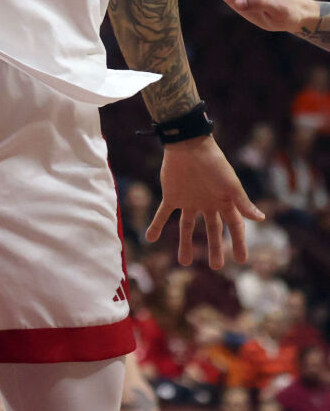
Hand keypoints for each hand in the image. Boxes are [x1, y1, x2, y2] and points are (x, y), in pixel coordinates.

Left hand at [146, 135, 263, 267]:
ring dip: (184, 243)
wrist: (187, 144)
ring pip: (187, 226)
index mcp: (223, 201)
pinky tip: (150, 238)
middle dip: (214, 248)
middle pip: (212, 230)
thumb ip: (243, 202)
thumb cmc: (213, 163)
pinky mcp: (171, 195)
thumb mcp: (230, 184)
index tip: (242, 260)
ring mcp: (189, 200)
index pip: (234, 227)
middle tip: (216, 266)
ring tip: (183, 263)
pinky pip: (163, 214)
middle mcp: (207, 203)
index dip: (238, 242)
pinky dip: (156, 225)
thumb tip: (261, 219)